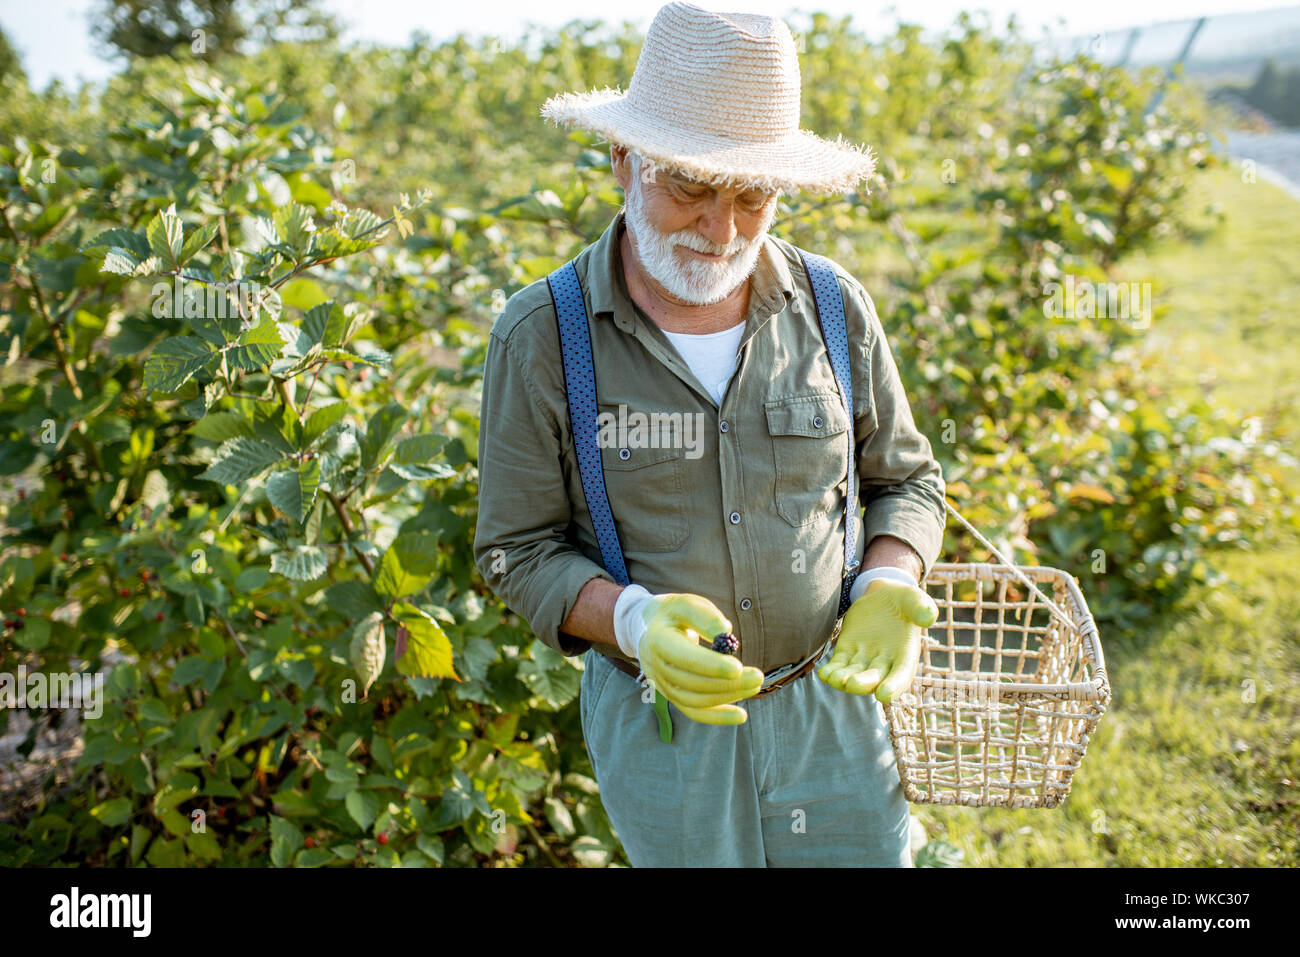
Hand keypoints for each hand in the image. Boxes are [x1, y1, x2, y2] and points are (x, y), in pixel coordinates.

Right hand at [635, 593, 763, 724]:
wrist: (648, 629)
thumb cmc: (674, 614)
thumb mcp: (686, 604)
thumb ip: (704, 615)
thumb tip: (725, 631)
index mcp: (659, 640)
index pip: (684, 657)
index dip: (711, 665)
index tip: (738, 667)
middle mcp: (657, 666)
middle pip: (693, 682)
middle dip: (728, 682)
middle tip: (758, 676)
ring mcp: (662, 685)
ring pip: (696, 700)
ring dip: (727, 696)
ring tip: (755, 686)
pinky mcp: (672, 695)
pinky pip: (694, 711)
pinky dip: (717, 716)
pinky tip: (741, 715)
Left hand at [817, 578, 937, 701]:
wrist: (883, 595)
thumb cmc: (904, 600)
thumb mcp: (915, 599)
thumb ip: (922, 608)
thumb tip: (927, 618)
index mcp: (906, 654)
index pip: (901, 675)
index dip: (894, 686)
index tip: (883, 695)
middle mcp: (885, 662)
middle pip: (874, 678)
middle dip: (863, 683)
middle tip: (852, 684)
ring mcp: (864, 658)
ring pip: (854, 674)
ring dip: (843, 679)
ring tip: (833, 678)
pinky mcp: (847, 650)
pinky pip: (839, 664)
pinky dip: (831, 670)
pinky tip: (823, 673)